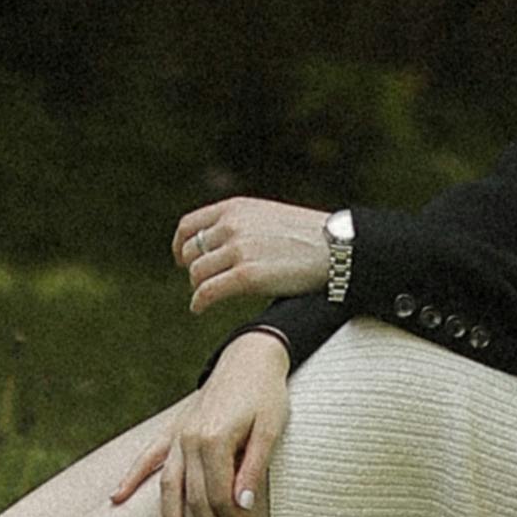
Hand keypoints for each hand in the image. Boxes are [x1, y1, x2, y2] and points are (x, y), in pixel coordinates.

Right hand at [123, 334, 287, 516]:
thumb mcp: (271, 427)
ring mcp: (178, 433)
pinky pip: (148, 456)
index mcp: (216, 438)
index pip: (220, 496)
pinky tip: (117, 498)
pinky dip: (132, 477)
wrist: (250, 355)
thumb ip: (254, 466)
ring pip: (168, 484)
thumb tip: (243, 505)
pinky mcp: (174, 428)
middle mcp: (190, 438)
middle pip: (195, 497)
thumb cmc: (267, 392)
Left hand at [170, 190, 339, 312]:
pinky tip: (199, 308)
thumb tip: (219, 243)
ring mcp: (239, 250)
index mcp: (236, 208)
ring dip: (198, 286)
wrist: (336, 247)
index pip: (189, 225)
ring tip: (205, 296)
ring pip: (197, 273)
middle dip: (192, 268)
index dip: (181, 245)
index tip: (182, 259)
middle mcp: (232, 225)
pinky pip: (208, 291)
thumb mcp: (267, 216)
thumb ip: (241, 224)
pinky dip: (198, 301)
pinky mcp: (247, 276)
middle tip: (201, 282)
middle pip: (192, 251)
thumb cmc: (306, 236)